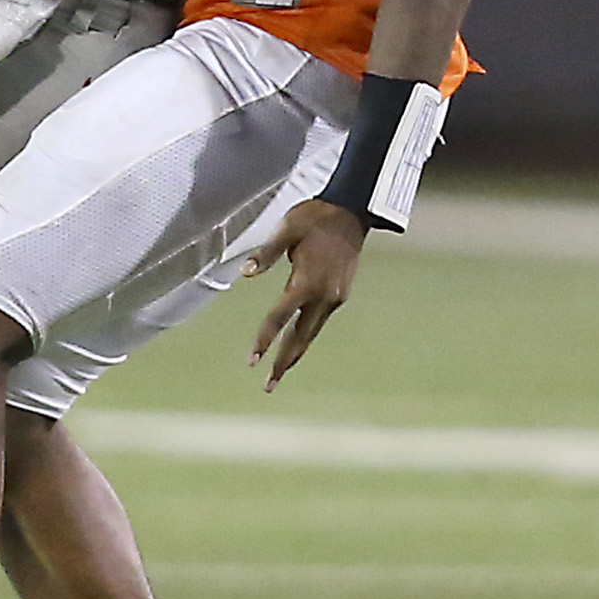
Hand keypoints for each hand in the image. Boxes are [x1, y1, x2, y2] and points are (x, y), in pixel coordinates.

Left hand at [241, 197, 366, 390]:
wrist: (353, 212)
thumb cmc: (315, 217)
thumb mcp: (287, 228)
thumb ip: (267, 253)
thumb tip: (245, 273)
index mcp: (307, 281)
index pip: (280, 318)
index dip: (264, 340)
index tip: (252, 361)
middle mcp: (323, 296)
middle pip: (300, 338)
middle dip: (283, 362)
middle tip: (268, 386)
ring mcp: (335, 297)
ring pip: (311, 333)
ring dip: (296, 353)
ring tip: (280, 372)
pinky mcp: (340, 295)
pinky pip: (319, 322)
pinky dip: (306, 336)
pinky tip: (297, 343)